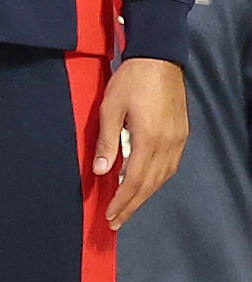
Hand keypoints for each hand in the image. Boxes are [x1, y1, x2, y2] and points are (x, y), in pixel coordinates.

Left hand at [101, 54, 189, 226]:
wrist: (160, 59)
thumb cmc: (130, 82)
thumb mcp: (110, 109)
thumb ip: (106, 142)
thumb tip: (100, 172)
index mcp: (148, 139)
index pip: (133, 180)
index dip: (121, 200)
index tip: (109, 215)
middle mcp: (168, 144)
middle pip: (150, 184)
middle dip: (132, 205)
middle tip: (116, 222)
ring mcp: (178, 139)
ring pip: (162, 177)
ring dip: (145, 195)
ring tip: (128, 208)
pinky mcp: (181, 133)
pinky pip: (170, 165)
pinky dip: (157, 180)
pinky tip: (145, 185)